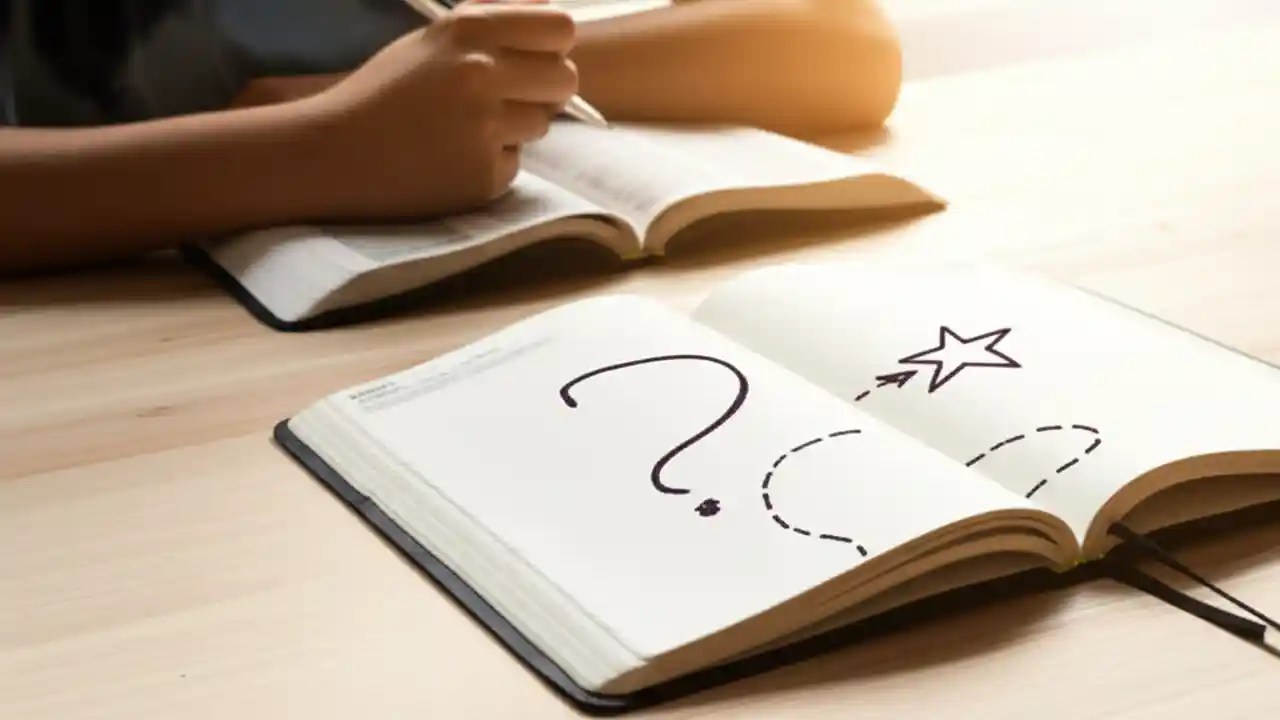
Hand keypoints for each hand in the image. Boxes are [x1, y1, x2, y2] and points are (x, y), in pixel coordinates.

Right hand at [299, 0, 577, 219]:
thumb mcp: (432, 41)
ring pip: (541, 123)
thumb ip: (492, 18)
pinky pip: (513, 164)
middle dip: (545, 89)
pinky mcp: (483, 176)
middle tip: (510, 99)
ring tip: (463, 129)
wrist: (332, 153)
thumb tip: (548, 2)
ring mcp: (485, 128)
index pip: (559, 28)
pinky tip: (449, 159)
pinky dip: (489, 164)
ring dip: (514, 127)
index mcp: (469, 31)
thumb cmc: (384, 92)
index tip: (536, 58)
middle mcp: (481, 74)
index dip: (553, 46)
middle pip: (565, 78)